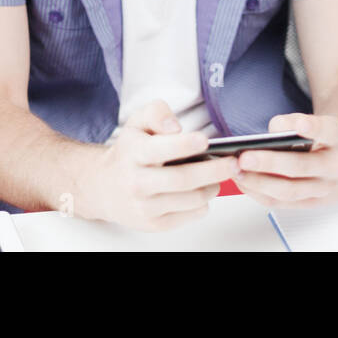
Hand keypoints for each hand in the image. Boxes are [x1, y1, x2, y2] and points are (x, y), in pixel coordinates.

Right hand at [81, 100, 236, 231]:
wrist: (105, 187)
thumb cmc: (128, 153)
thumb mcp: (136, 123)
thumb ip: (156, 113)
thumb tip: (176, 128)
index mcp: (133, 153)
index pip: (161, 149)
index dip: (185, 145)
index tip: (205, 141)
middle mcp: (137, 182)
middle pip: (182, 179)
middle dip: (214, 171)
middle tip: (233, 162)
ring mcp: (145, 206)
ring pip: (191, 199)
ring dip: (212, 187)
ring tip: (219, 176)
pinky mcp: (154, 224)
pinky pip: (190, 215)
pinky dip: (203, 203)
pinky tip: (203, 191)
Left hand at [232, 113, 337, 209]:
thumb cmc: (329, 143)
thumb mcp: (321, 124)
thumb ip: (296, 122)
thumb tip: (271, 131)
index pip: (327, 131)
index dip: (312, 128)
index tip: (299, 124)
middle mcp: (334, 166)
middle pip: (301, 167)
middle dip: (270, 163)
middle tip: (244, 157)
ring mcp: (324, 189)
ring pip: (290, 190)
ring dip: (260, 183)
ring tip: (237, 172)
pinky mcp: (312, 204)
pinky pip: (283, 203)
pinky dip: (260, 194)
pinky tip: (244, 183)